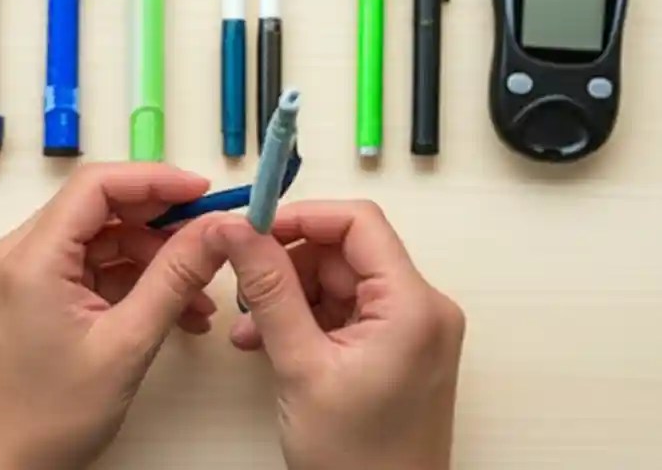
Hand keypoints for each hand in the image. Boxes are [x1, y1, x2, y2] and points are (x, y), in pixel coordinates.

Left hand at [0, 163, 244, 469]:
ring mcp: (22, 277)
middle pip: (99, 210)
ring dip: (152, 261)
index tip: (203, 193)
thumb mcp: (127, 345)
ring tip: (200, 298)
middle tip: (210, 242)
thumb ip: (174, 279)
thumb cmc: (47, 419)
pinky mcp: (31, 297)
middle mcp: (17, 256)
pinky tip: (172, 312)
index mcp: (30, 259)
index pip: (97, 186)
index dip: (155, 180)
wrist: (0, 469)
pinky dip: (131, 283)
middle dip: (160, 224)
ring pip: (99, 241)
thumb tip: (216, 230)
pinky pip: (88, 270)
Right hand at [207, 200, 464, 469]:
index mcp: (413, 306)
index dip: (302, 217)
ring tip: (250, 331)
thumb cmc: (358, 462)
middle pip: (345, 253)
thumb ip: (268, 290)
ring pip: (339, 282)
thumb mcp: (300, 366)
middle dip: (288, 266)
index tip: (253, 227)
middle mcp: (422, 310)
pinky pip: (345, 313)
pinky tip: (268, 344)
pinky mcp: (396, 351)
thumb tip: (239, 230)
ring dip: (289, 297)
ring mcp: (411, 332)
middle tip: (241, 286)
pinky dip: (305, 321)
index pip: (358, 224)